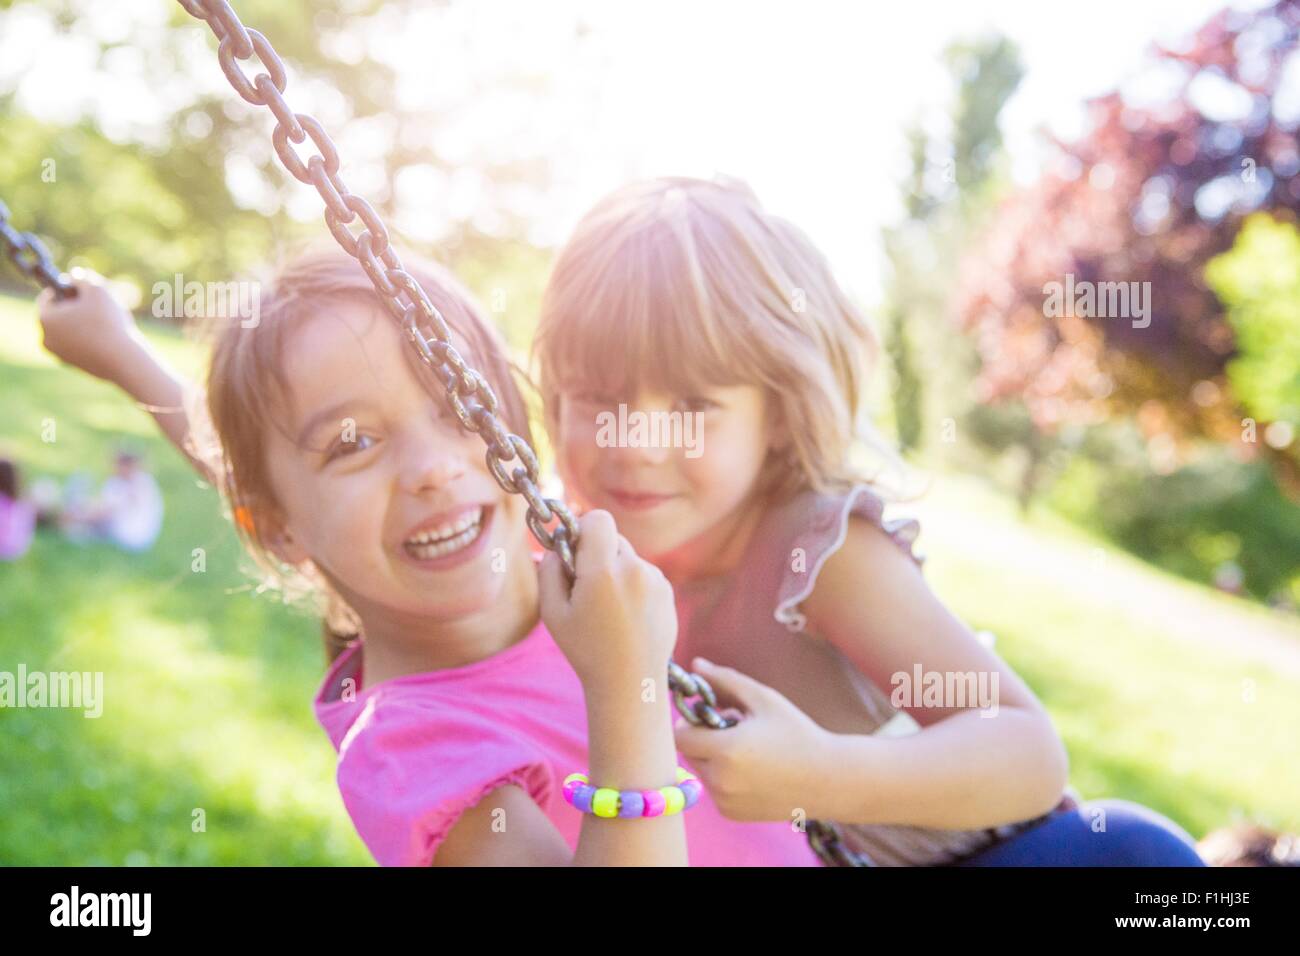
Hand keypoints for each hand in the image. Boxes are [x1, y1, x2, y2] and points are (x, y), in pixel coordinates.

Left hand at [36, 268, 141, 384]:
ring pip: (69, 331)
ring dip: (83, 322)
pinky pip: (79, 345)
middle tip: (97, 304)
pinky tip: (107, 336)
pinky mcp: (75, 366)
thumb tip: (75, 276)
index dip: (66, 288)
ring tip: (106, 320)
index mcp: (45, 318)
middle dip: (75, 307)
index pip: (48, 297)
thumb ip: (83, 277)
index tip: (84, 289)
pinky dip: (89, 338)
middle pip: (58, 315)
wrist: (124, 361)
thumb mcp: (98, 289)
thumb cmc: (108, 322)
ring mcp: (59, 355)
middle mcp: (46, 338)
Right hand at [538, 509, 676, 698]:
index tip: (575, 551)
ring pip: (628, 556)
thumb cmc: (586, 651)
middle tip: (586, 588)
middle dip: (597, 553)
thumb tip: (556, 545)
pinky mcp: (668, 591)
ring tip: (608, 610)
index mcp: (604, 572)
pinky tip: (627, 616)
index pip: (597, 518)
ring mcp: (656, 580)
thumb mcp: (553, 613)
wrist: (631, 684)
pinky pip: (644, 573)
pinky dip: (633, 585)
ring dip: (616, 571)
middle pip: (613, 537)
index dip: (583, 528)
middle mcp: (634, 569)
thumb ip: (549, 570)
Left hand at [674, 658, 839, 822]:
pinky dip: (723, 777)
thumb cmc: (797, 734)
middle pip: (688, 753)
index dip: (689, 723)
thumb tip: (695, 665)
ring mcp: (724, 801)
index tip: (710, 715)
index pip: (680, 736)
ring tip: (747, 750)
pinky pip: (714, 788)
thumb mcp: (764, 700)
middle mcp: (720, 780)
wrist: (828, 780)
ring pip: (700, 771)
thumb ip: (725, 681)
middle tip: (734, 730)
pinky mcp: (731, 813)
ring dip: (713, 758)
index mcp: (726, 751)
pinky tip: (753, 771)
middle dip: (703, 738)